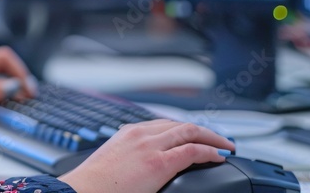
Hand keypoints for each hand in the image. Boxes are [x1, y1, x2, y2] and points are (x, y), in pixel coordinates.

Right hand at [58, 120, 234, 192]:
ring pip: (190, 132)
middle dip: (203, 131)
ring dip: (212, 138)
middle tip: (218, 139)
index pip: (164, 124)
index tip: (195, 135)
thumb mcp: (114, 161)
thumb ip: (130, 157)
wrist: (83, 191)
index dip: (184, 129)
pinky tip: (218, 156)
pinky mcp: (159, 162)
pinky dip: (209, 151)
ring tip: (225, 146)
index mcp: (128, 133)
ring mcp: (150, 146)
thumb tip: (141, 167)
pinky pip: (192, 151)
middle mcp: (141, 134)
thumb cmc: (95, 184)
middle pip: (180, 124)